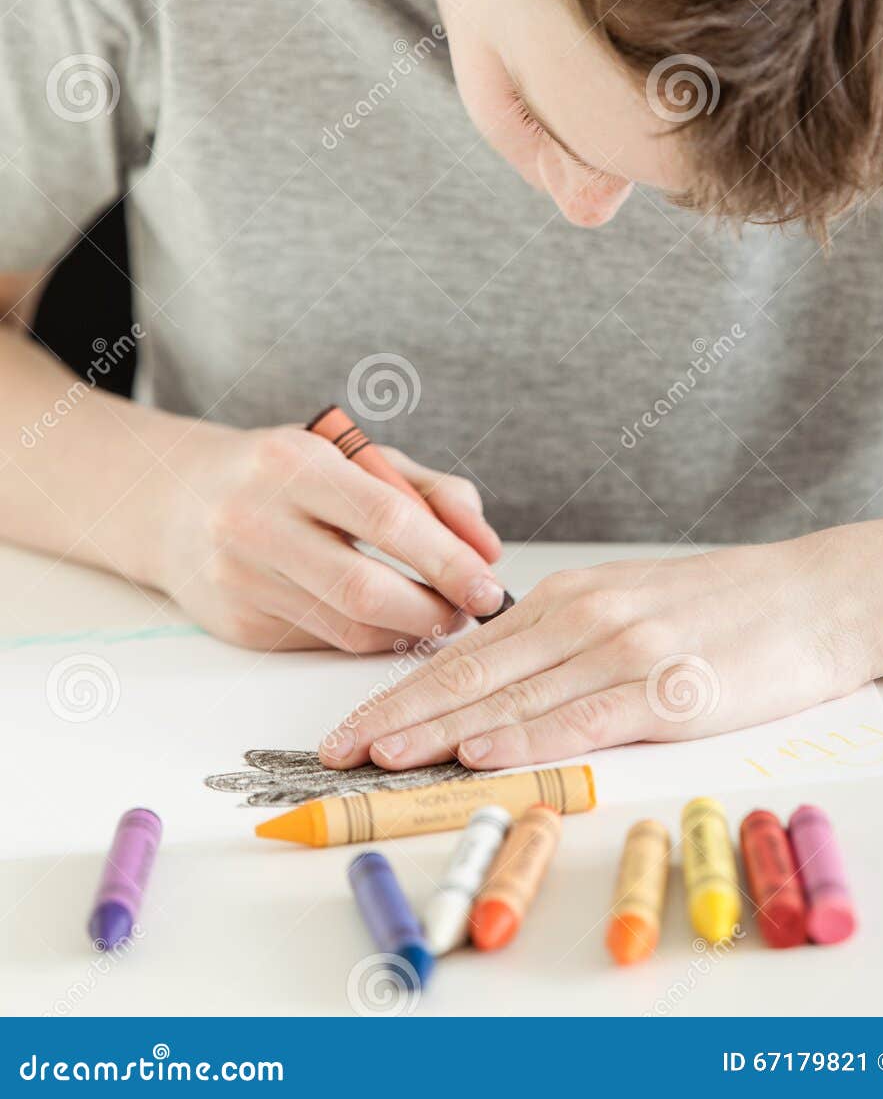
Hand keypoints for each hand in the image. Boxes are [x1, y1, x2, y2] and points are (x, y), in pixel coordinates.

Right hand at [152, 422, 505, 651]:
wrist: (177, 500)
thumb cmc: (286, 473)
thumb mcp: (357, 457)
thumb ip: (432, 492)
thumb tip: (488, 549)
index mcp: (293, 463)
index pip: (388, 519)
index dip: (448, 559)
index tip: (490, 583)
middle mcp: (257, 521)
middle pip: (367, 589)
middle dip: (435, 609)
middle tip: (471, 610)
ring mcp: (241, 579)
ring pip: (349, 627)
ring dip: (410, 629)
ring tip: (440, 611)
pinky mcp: (239, 625)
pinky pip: (326, 641)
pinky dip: (371, 636)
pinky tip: (389, 619)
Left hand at [318, 540, 871, 767]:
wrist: (818, 597)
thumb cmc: (724, 609)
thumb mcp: (629, 604)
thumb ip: (563, 638)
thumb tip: (496, 681)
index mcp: (569, 597)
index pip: (466, 651)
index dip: (401, 690)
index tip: (350, 723)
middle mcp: (584, 617)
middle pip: (472, 672)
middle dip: (397, 713)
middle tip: (334, 748)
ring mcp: (624, 650)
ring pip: (514, 695)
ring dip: (440, 729)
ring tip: (381, 756)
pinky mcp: (668, 688)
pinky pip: (582, 717)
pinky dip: (525, 737)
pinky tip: (482, 752)